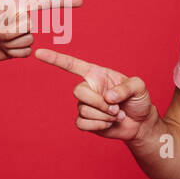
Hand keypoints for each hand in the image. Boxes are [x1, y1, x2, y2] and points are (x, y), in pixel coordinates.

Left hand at [0, 0, 81, 62]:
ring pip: (27, 40)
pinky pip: (24, 53)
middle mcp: (23, 19)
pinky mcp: (19, 51)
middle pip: (28, 25)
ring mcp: (22, 36)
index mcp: (17, 5)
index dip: (63, 2)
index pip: (44, 2)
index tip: (80, 1)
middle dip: (7, 29)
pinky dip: (9, 52)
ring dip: (7, 41)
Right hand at [34, 48, 155, 141]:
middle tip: (115, 108)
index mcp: (96, 75)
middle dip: (99, 102)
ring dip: (104, 115)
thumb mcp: (139, 87)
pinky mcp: (86, 121)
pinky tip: (108, 124)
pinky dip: (98, 125)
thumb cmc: (138, 100)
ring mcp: (85, 105)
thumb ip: (126, 87)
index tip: (39, 53)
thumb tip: (107, 96)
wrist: (140, 123)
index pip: (72, 65)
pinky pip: (82, 123)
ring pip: (83, 110)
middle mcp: (88, 88)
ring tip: (116, 115)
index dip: (55, 59)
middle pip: (78, 92)